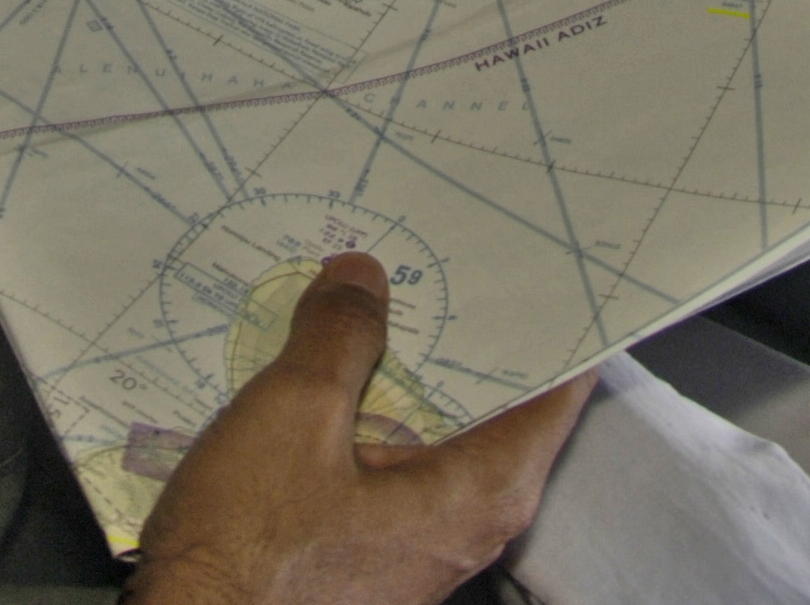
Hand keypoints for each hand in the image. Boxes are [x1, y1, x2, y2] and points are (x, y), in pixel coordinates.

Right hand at [129, 253, 590, 604]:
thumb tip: (365, 279)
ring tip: (376, 294)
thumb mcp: (293, 415)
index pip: (558, 394)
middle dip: (466, 334)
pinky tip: (326, 371)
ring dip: (406, 371)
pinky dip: (371, 414)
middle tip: (445, 255)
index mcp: (479, 493)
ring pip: (434, 437)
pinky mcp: (368, 555)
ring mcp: (417, 546)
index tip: (539, 264)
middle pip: (495, 410)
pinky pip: (390, 466)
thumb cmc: (251, 551)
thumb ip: (340, 336)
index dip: (553, 324)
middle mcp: (465, 527)